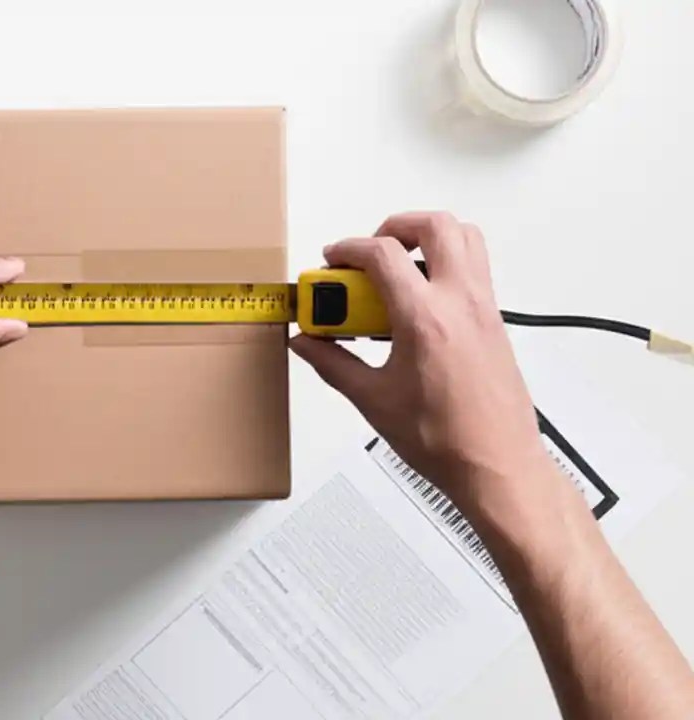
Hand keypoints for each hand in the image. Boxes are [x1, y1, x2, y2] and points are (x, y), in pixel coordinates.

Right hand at [290, 212, 552, 503]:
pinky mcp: (494, 323)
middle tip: (368, 253)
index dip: (347, 250)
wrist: (497, 466)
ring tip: (396, 269)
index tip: (330, 264)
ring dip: (427, 240)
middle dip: (394, 227)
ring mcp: (484, 309)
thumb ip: (333, 363)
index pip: (381, 255)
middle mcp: (460, 303)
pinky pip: (473, 271)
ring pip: (465, 238)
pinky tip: (416, 307)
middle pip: (434, 225)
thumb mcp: (373, 401)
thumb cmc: (446, 440)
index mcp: (425, 319)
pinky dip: (443, 269)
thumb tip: (308, 344)